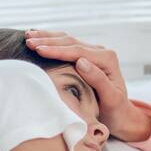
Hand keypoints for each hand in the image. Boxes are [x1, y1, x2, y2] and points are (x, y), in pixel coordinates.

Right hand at [24, 29, 150, 141]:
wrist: (122, 115)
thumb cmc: (116, 110)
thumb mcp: (111, 99)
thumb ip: (99, 80)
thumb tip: (81, 61)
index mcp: (107, 60)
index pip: (78, 51)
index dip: (57, 50)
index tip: (39, 50)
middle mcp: (101, 52)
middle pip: (71, 42)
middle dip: (48, 41)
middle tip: (28, 41)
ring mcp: (93, 53)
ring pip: (67, 40)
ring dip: (47, 37)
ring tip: (28, 36)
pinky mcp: (86, 56)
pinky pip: (66, 45)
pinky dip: (51, 40)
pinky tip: (38, 37)